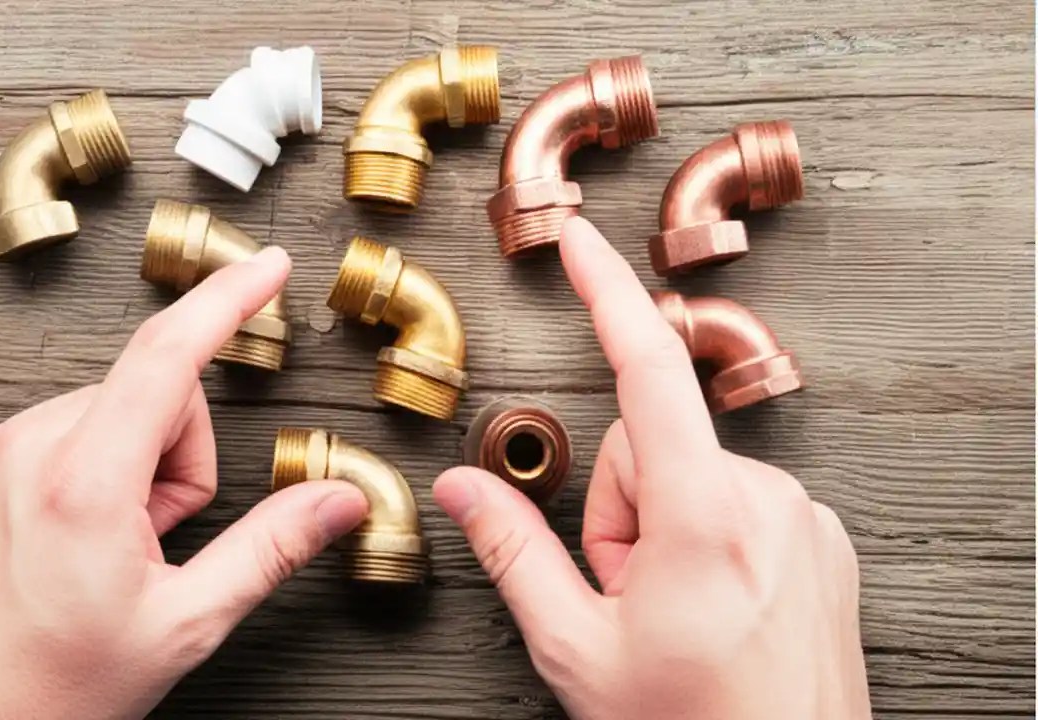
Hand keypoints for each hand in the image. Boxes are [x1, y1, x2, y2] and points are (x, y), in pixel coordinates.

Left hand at [0, 247, 368, 719]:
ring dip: (131, 472)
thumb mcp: (180, 625)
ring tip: (107, 555)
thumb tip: (336, 503)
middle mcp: (23, 449)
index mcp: (81, 481)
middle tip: (158, 543)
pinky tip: (70, 547)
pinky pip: (55, 436)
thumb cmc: (42, 696)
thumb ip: (269, 549)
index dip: (228, 300)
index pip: (169, 354)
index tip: (266, 268)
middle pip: (149, 398)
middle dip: (178, 462)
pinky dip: (86, 475)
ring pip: (104, 417)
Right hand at [434, 217, 870, 718]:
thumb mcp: (576, 649)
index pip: (645, 373)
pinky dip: (709, 538)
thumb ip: (513, 553)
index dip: (606, 295)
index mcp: (705, 519)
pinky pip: (739, 499)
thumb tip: (461, 487)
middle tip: (626, 593)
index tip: (581, 241)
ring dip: (662, 529)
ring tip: (672, 608)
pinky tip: (712, 603)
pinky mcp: (820, 539)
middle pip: (650, 447)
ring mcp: (803, 520)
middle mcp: (769, 501)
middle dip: (618, 509)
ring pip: (692, 476)